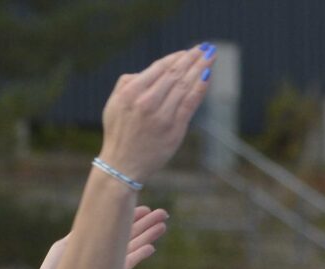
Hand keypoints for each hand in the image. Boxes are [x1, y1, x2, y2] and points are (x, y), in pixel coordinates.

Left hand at [32, 205, 169, 268]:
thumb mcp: (65, 246)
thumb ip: (83, 233)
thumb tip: (97, 219)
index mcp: (94, 242)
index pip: (116, 227)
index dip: (131, 217)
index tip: (145, 207)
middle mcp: (104, 253)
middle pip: (129, 235)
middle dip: (146, 224)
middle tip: (163, 213)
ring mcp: (108, 266)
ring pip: (132, 247)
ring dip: (148, 236)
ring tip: (163, 226)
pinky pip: (127, 265)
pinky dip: (139, 255)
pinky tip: (151, 247)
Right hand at [98, 45, 213, 184]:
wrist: (122, 165)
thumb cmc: (120, 132)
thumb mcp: (113, 104)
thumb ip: (127, 82)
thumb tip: (149, 69)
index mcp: (131, 93)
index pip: (159, 68)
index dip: (176, 57)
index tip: (187, 52)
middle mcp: (146, 102)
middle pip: (175, 74)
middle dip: (192, 58)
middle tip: (205, 48)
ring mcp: (162, 116)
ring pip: (185, 85)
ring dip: (201, 68)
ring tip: (210, 56)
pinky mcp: (174, 129)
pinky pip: (191, 102)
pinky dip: (201, 87)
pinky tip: (208, 76)